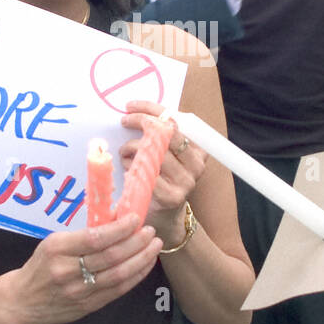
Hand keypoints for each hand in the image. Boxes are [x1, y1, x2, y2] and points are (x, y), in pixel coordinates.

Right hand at [9, 211, 161, 323]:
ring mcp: (78, 291)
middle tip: (150, 232)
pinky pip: (117, 290)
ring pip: (118, 275)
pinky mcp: (87, 306)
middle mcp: (67, 271)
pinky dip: (135, 276)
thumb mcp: (54, 242)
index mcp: (57, 249)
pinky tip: (145, 265)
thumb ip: (83, 235)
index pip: (94, 238)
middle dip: (136, 243)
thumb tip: (116, 218)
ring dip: (141, 259)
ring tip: (154, 246)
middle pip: (110, 257)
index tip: (135, 219)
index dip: (119, 229)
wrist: (22, 301)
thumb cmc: (40, 266)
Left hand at [120, 99, 206, 243]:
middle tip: (124, 122)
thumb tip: (137, 111)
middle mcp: (196, 164)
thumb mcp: (166, 154)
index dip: (152, 108)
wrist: (165, 217)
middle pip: (166, 132)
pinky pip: (145, 174)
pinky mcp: (171, 197)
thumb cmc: (162, 179)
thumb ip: (160, 135)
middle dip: (140, 122)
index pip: (176, 119)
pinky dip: (130, 167)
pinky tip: (127, 169)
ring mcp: (186, 182)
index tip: (131, 106)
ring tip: (124, 152)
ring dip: (131, 148)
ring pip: (153, 152)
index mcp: (198, 149)